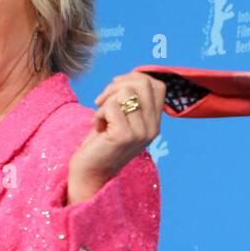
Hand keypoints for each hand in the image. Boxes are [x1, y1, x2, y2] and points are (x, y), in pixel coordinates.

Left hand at [67, 72, 165, 203]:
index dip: (134, 79)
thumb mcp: (123, 118)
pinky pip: (111, 106)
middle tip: (103, 101)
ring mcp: (141, 133)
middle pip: (143, 82)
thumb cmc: (102, 143)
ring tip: (101, 117)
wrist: (91, 173)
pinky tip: (98, 127)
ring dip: (106, 100)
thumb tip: (132, 76)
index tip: (116, 91)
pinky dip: (99, 113)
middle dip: (117, 85)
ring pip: (126, 92)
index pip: (157, 85)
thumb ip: (132, 100)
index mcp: (155, 123)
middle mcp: (153, 128)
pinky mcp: (124, 136)